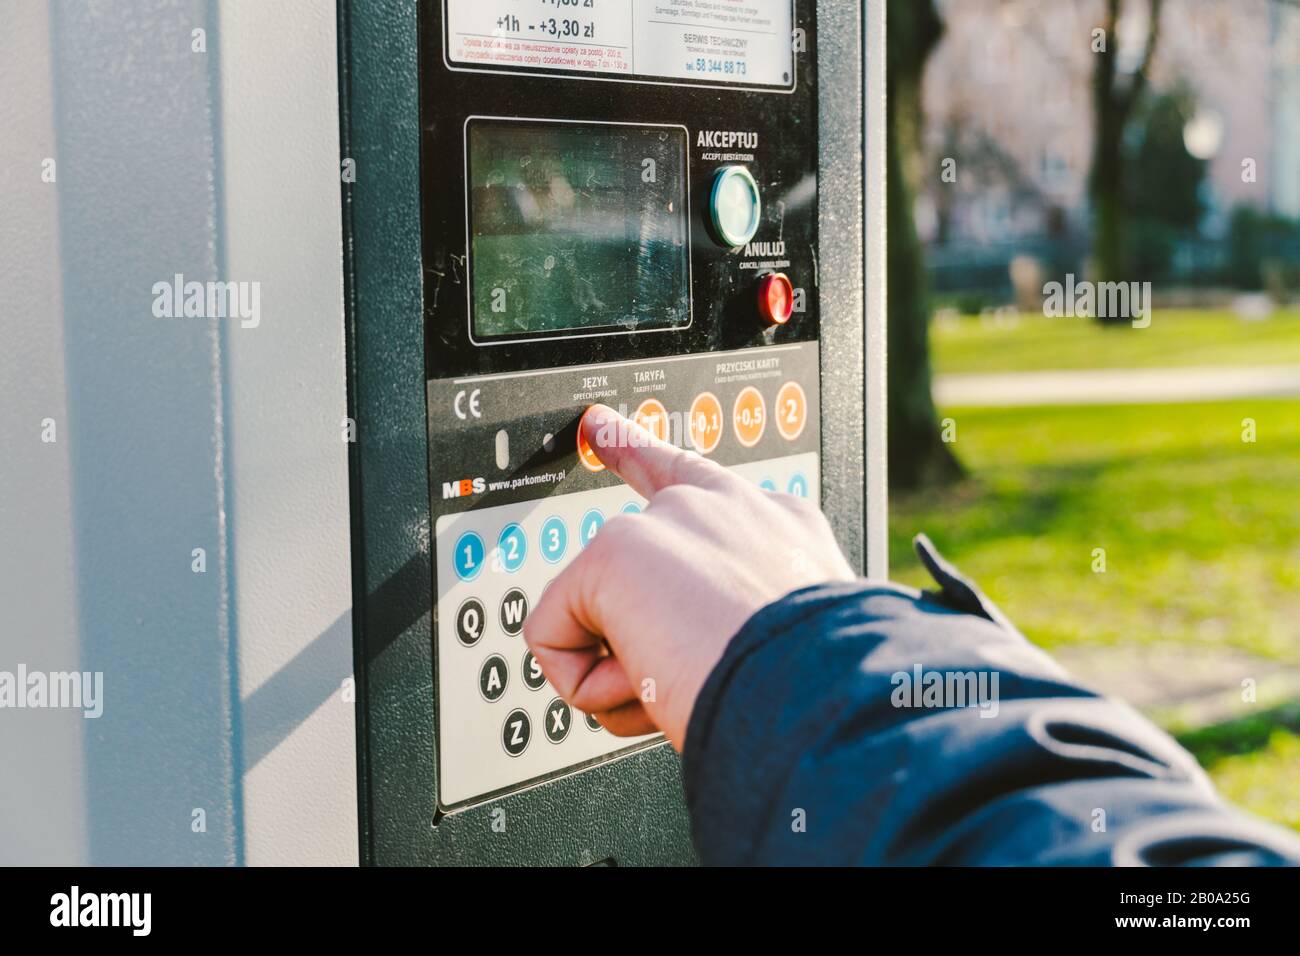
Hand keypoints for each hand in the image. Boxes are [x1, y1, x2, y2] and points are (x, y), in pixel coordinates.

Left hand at [523, 403, 854, 750]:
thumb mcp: (791, 643)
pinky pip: (554, 637)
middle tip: (597, 426)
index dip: (652, 454)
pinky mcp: (615, 553)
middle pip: (646, 476)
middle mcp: (725, 508)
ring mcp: (668, 521)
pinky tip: (644, 685)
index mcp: (779, 528)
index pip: (704, 482)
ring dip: (626, 670)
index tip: (611, 425)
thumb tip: (680, 661)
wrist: (813, 688)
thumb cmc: (814, 685)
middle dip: (620, 468)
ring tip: (682, 686)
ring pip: (604, 602)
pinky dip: (586, 687)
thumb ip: (738, 624)